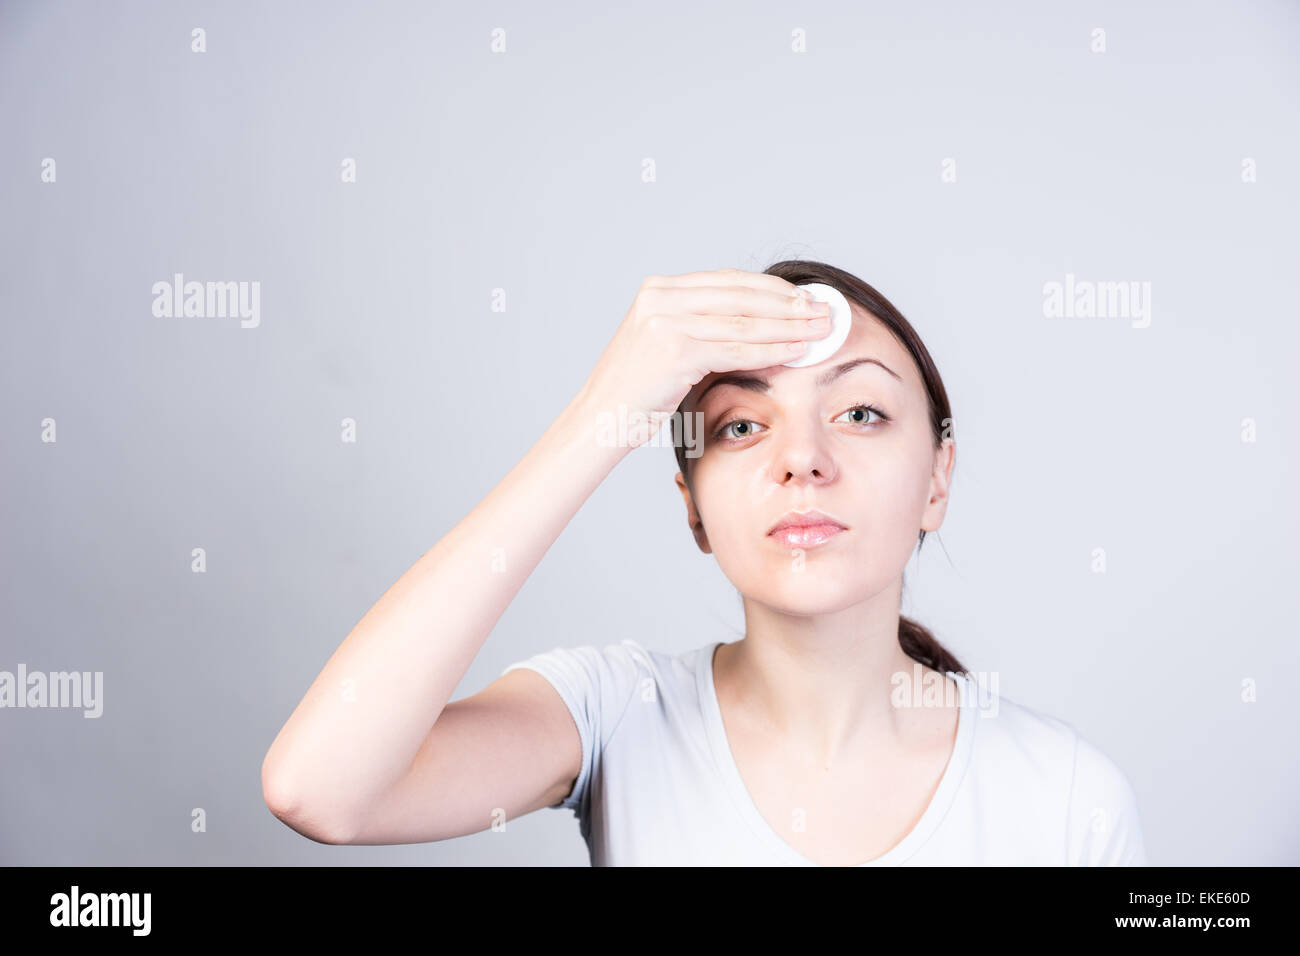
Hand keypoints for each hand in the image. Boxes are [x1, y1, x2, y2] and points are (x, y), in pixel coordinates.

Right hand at [575, 268, 831, 448]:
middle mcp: (661, 297)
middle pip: (741, 296)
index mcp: (659, 288)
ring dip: (788, 325)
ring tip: (820, 330)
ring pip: (744, 321)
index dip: (771, 288)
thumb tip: (760, 323)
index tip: (805, 296)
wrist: (599, 420)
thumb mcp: (665, 344)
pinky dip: (771, 349)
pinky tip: (797, 350)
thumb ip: (702, 326)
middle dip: (788, 304)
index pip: (728, 281)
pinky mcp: (675, 350)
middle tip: (825, 311)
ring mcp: (666, 321)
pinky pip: (736, 348)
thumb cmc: (636, 391)